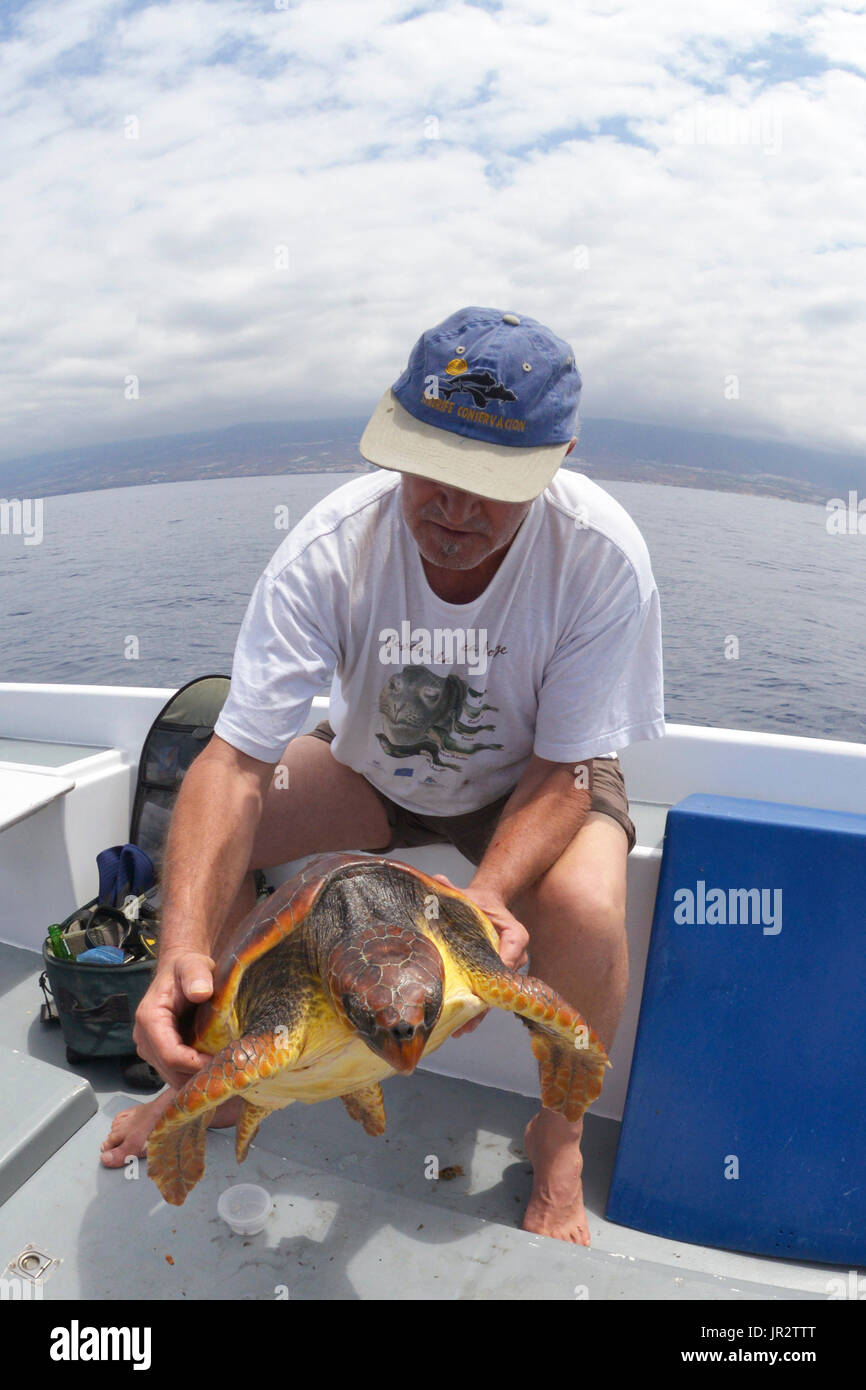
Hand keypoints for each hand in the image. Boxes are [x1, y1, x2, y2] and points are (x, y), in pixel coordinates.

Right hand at [132, 949, 215, 1090]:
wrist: (179, 971)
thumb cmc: (187, 968)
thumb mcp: (194, 965)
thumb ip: (196, 975)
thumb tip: (201, 992)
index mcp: (149, 1018)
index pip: (170, 1054)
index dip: (195, 1064)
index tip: (220, 1060)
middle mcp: (144, 1038)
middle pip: (170, 1071)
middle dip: (198, 1073)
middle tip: (227, 1067)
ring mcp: (150, 1048)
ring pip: (172, 1076)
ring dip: (196, 1076)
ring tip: (221, 1067)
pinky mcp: (158, 1054)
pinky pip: (174, 1073)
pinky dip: (192, 1074)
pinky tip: (212, 1065)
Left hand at [431, 874, 529, 1037]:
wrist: (484, 906)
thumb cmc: (477, 902)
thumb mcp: (467, 894)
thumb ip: (452, 889)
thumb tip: (436, 879)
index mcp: (514, 933)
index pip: (512, 950)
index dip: (501, 965)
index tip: (486, 980)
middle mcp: (514, 954)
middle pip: (502, 980)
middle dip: (486, 1001)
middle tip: (470, 1017)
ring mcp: (505, 969)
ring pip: (495, 993)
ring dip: (479, 1012)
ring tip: (463, 1030)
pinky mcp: (493, 978)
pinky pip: (487, 996)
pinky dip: (476, 1011)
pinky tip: (462, 1028)